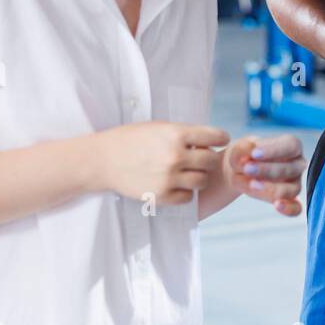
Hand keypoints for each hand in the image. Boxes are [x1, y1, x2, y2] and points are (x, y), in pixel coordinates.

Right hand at [95, 121, 229, 205]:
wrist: (103, 160)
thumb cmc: (131, 139)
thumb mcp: (159, 127)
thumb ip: (184, 134)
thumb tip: (209, 141)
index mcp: (177, 134)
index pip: (216, 136)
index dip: (221, 137)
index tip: (219, 140)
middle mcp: (176, 156)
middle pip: (212, 161)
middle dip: (209, 158)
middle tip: (200, 158)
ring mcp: (169, 178)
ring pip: (203, 181)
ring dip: (198, 176)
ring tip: (187, 172)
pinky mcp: (161, 196)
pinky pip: (187, 197)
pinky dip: (185, 192)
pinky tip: (175, 184)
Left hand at [224, 134, 305, 215]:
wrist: (239, 171)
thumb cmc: (244, 155)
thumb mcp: (239, 149)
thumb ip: (243, 150)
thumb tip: (248, 156)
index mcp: (291, 146)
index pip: (291, 145)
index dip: (274, 150)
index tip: (254, 153)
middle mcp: (297, 165)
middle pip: (290, 169)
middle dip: (267, 170)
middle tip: (247, 169)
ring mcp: (295, 184)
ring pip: (292, 190)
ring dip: (271, 188)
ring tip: (252, 184)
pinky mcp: (290, 202)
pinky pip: (296, 208)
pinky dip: (289, 209)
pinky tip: (277, 205)